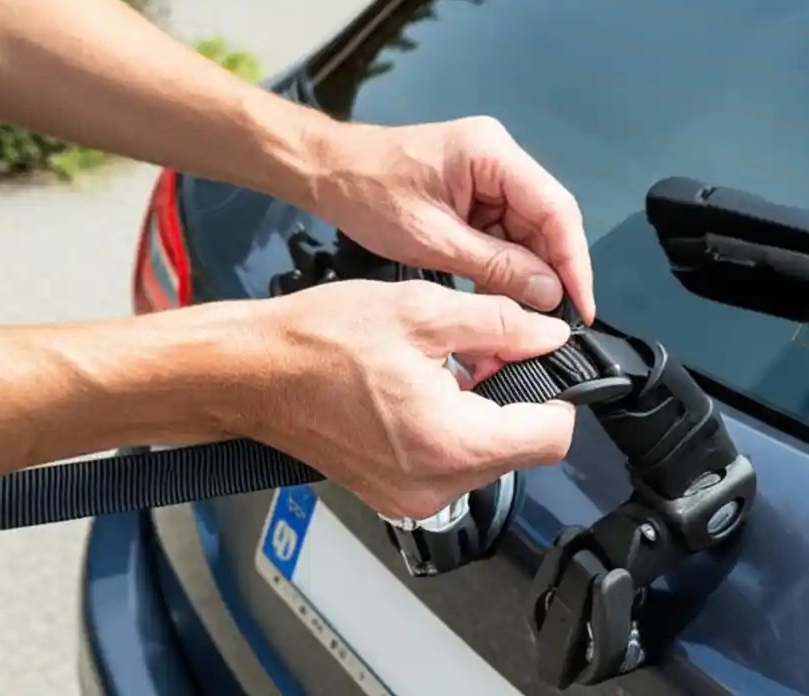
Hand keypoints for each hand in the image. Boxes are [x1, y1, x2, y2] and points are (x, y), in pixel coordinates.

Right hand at [211, 279, 575, 518]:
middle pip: (521, 448)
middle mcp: (435, 486)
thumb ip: (501, 324)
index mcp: (450, 443)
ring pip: (487, 456)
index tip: (542, 361)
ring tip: (440, 369)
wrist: (249, 374)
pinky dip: (451, 428)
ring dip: (482, 411)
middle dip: (513, 397)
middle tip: (479, 353)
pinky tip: (419, 391)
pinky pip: (450, 465)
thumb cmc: (316, 342)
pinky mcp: (394, 495)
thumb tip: (549, 335)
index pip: (553, 437)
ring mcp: (412, 498)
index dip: (559, 392)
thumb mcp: (422, 310)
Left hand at [300, 115, 595, 322]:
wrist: (327, 173)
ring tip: (524, 316)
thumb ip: (496, 266)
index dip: (574, 262)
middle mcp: (498, 157)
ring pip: (527, 231)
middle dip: (551, 272)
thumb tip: (548, 293)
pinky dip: (503, 265)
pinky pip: (503, 232)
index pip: (555, 210)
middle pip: (546, 220)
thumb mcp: (433, 240)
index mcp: (491, 153)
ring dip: (526, 273)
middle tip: (555, 320)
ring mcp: (488, 173)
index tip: (581, 305)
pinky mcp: (474, 191)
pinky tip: (498, 296)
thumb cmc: (367, 193)